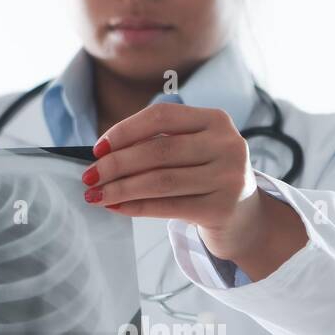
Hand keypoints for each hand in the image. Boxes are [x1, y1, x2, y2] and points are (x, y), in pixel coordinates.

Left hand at [82, 102, 306, 278]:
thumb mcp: (193, 150)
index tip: (97, 148)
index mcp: (216, 120)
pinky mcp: (221, 209)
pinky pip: (168, 207)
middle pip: (158, 150)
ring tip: (96, 194)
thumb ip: (158, 143)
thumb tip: (103, 154)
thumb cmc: (206, 178)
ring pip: (160, 181)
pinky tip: (116, 207)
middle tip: (89, 175)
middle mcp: (227, 145)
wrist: (244, 217)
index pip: (161, 117)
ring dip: (121, 188)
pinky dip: (136, 207)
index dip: (125, 130)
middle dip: (116, 164)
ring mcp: (228, 178)